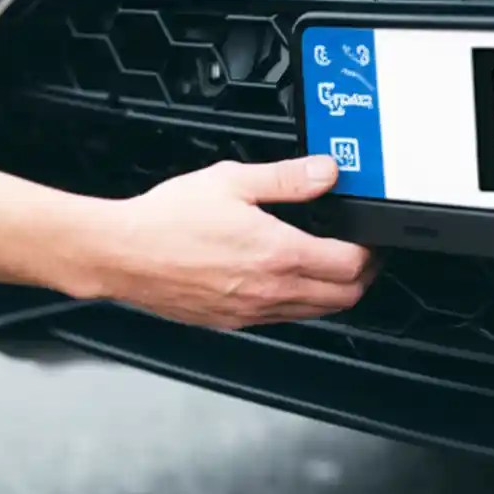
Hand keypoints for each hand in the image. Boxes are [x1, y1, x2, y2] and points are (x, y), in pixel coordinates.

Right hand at [85, 155, 378, 330]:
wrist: (121, 253)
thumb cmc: (166, 220)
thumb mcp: (232, 180)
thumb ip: (287, 178)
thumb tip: (326, 172)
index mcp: (278, 254)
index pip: (351, 265)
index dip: (371, 252)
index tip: (370, 238)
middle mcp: (271, 290)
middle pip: (344, 298)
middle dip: (363, 277)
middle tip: (362, 255)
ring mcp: (253, 312)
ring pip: (316, 312)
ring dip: (333, 293)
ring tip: (330, 266)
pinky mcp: (234, 322)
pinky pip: (284, 318)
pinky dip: (300, 303)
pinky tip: (288, 280)